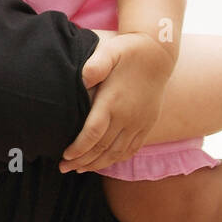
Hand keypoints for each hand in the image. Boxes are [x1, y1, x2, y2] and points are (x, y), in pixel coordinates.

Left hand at [60, 32, 171, 172]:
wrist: (157, 55)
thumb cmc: (128, 53)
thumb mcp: (110, 52)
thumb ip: (96, 65)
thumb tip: (83, 78)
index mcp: (113, 102)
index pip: (93, 133)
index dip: (78, 148)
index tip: (64, 155)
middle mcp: (127, 117)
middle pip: (102, 148)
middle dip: (81, 161)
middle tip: (63, 168)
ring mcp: (139, 123)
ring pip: (117, 153)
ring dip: (97, 164)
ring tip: (80, 169)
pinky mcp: (147, 125)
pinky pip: (132, 149)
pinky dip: (117, 159)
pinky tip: (104, 162)